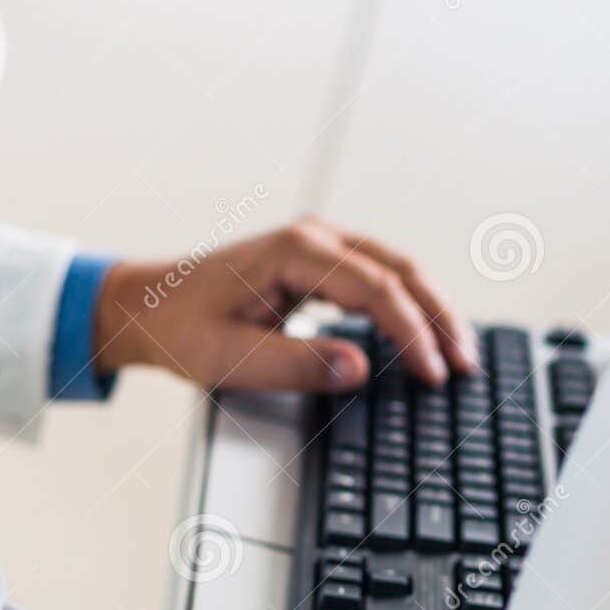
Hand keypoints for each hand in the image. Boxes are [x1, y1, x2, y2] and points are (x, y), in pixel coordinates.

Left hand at [92, 217, 476, 393]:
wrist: (142, 305)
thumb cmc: (178, 328)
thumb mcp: (228, 357)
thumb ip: (296, 363)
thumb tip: (359, 368)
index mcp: (296, 251)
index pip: (377, 290)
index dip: (412, 334)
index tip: (434, 372)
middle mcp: (315, 237)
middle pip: (401, 269)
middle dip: (440, 316)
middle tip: (467, 361)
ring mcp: (319, 244)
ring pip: (397, 268)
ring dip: (431, 308)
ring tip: (459, 349)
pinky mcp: (319, 260)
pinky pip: (379, 276)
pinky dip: (409, 303)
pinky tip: (424, 331)